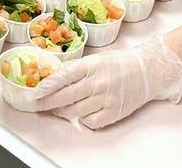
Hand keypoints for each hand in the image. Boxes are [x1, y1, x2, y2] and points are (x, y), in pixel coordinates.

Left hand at [29, 36, 181, 128]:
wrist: (146, 70)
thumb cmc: (119, 63)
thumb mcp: (95, 59)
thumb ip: (75, 68)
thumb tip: (53, 77)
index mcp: (91, 65)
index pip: (63, 76)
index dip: (47, 86)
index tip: (35, 92)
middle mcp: (97, 82)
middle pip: (65, 96)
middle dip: (48, 102)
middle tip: (37, 105)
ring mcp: (106, 98)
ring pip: (75, 111)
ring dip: (63, 112)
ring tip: (58, 109)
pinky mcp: (113, 112)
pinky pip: (90, 121)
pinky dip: (83, 119)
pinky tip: (82, 113)